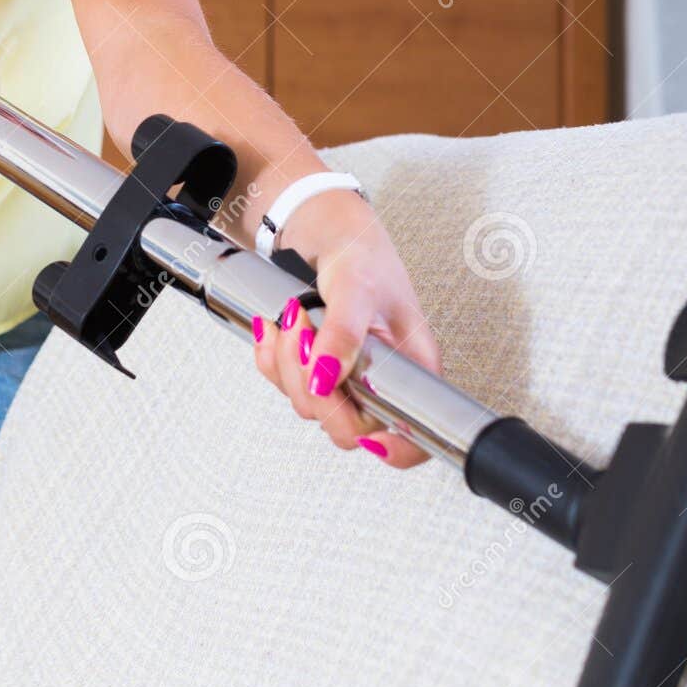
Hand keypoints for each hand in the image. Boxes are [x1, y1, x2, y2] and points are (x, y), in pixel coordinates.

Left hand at [251, 188, 440, 469]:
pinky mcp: (315, 371)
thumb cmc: (364, 256)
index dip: (397, 450)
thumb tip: (324, 378)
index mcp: (412, 369)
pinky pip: (284, 385)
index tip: (370, 438)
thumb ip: (344, 333)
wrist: (332, 237)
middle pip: (348, 428)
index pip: (415, 436)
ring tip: (293, 317)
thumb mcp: (358, 286)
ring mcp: (346, 380)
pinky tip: (277, 326)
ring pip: (310, 406)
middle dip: (316, 387)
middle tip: (305, 338)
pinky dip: (271, 358)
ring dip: (288, 364)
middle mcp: (382, 383)